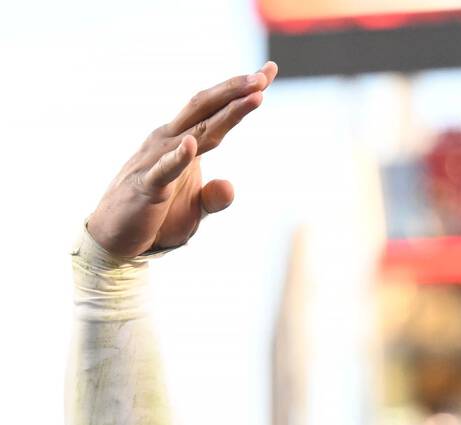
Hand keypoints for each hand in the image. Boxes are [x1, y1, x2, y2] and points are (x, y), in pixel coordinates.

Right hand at [86, 62, 277, 257]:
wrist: (115, 240)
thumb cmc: (155, 219)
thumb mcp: (195, 210)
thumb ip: (214, 198)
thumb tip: (230, 186)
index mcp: (181, 143)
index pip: (214, 112)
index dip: (239, 92)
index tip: (268, 72)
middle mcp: (168, 142)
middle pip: (206, 109)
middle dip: (235, 91)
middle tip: (263, 76)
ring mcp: (157, 161)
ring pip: (195, 131)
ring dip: (226, 113)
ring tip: (252, 95)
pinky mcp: (148, 186)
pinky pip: (165, 169)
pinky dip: (178, 157)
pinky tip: (191, 145)